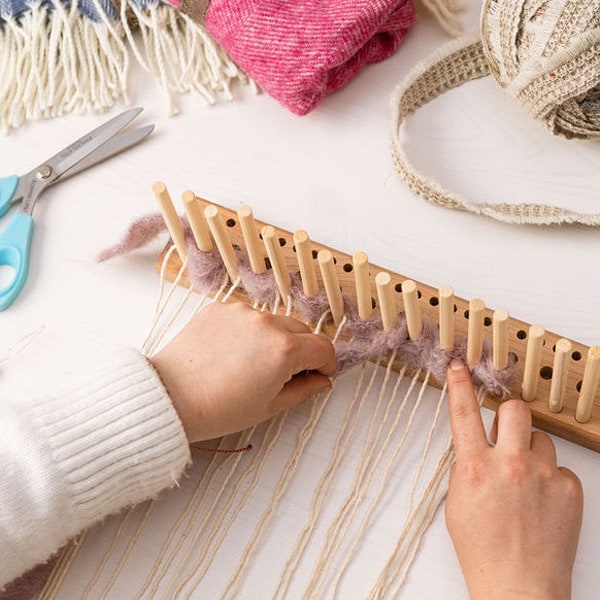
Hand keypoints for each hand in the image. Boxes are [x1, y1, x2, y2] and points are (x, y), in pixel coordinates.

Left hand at [150, 301, 336, 441]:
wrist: (169, 398)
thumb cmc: (218, 409)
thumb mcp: (269, 406)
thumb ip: (304, 390)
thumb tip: (321, 381)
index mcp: (284, 349)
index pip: (322, 347)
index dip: (327, 362)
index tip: (321, 372)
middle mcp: (266, 323)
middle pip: (300, 330)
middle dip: (302, 350)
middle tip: (287, 373)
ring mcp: (240, 312)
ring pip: (272, 321)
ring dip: (274, 338)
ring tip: (253, 364)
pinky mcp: (218, 308)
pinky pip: (245, 317)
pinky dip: (247, 331)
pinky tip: (232, 353)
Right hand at [445, 359, 582, 599]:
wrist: (519, 587)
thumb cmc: (482, 549)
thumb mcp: (457, 501)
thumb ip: (467, 466)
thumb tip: (479, 446)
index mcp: (475, 467)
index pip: (463, 413)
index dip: (460, 385)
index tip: (460, 366)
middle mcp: (510, 464)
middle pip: (515, 410)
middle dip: (510, 415)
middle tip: (508, 433)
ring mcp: (543, 475)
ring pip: (541, 439)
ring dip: (532, 452)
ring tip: (526, 482)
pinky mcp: (569, 488)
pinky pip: (560, 467)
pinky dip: (551, 479)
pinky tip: (543, 502)